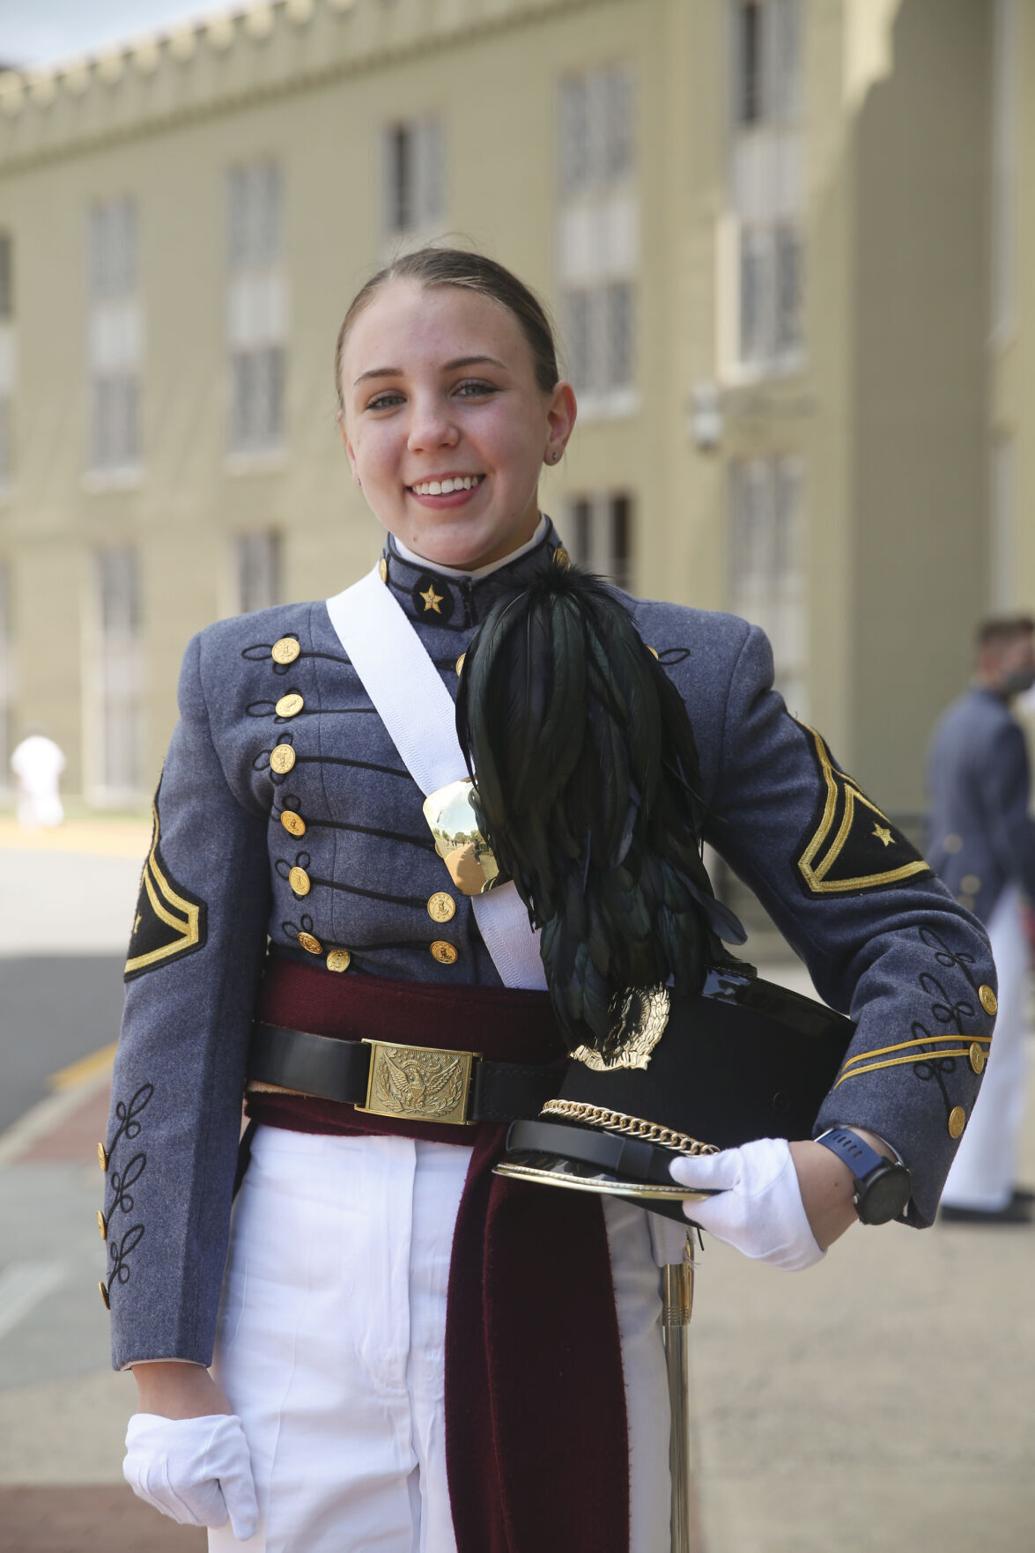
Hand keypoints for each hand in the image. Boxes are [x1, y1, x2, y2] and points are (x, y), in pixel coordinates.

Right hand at [123, 1412, 257, 1538]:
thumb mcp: (236, 1453)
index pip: (215, 1516)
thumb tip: (245, 1533)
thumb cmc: (209, 1415)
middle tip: (211, 1457)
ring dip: (187, 1487)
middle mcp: (157, 1489)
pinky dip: (168, 1479)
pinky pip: (156, 1490)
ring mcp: (141, 1480)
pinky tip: (177, 1454)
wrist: (174, 1378)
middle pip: (193, 1515)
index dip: (225, 1490)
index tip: (224, 1463)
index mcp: (185, 1488)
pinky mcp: (132, 1469)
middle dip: (207, 1491)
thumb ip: (241, 1497)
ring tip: (194, 1453)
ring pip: (174, 1504)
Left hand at [669, 1136, 824, 1270]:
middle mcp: (750, 1249)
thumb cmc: (789, 1167)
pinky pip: (768, 1244)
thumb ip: (705, 1171)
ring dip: (748, 1216)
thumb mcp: (742, 1161)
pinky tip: (786, 1209)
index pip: (696, 1210)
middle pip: (721, 1224)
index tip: (719, 1176)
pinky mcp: (795, 1260)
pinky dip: (770, 1228)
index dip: (703, 1190)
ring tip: (771, 1192)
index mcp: (733, 1224)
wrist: (845, 1179)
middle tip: (751, 1179)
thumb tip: (674, 1174)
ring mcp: (774, 1258)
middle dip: (727, 1203)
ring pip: (744, 1235)